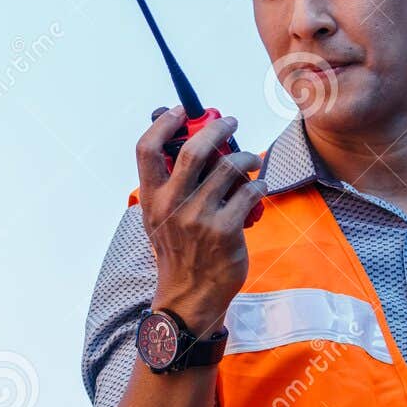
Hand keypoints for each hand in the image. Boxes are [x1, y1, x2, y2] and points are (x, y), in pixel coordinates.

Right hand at [134, 106, 263, 336]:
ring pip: (229, 167)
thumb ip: (171, 185)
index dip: (164, 123)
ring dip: (246, 157)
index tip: (181, 111)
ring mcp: (199, 218)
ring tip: (251, 159)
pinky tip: (259, 186)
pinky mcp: (225, 231)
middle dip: (217, 128)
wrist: (190, 296)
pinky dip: (258, 184)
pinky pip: (249, 192)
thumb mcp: (161, 218)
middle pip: (194, 150)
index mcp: (152, 198)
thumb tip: (198, 146)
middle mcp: (172, 205)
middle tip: (230, 121)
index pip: (147, 149)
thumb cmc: (179, 251)